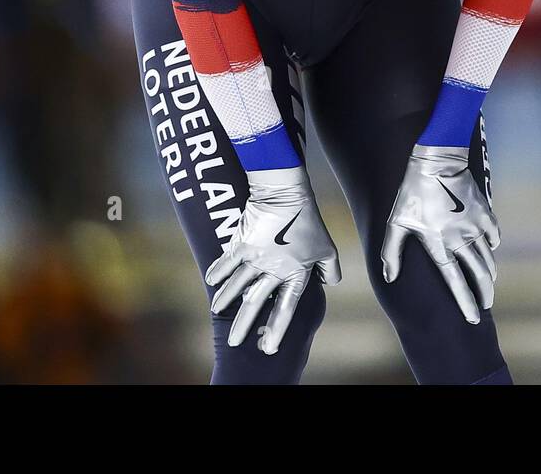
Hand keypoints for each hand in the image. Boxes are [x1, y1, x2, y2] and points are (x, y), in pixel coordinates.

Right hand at [205, 165, 340, 354]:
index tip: (268, 348)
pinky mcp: (240, 243)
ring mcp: (253, 257)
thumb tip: (331, 284)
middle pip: (255, 303)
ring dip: (225, 300)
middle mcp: (272, 270)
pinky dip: (217, 272)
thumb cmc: (308, 220)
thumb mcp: (327, 247)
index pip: (285, 308)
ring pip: (236, 286)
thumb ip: (330, 270)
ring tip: (216, 312)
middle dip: (244, 325)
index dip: (277, 329)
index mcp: (294, 273)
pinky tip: (210, 281)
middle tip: (235, 342)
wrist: (284, 192)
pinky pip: (225, 262)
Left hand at [381, 144, 499, 323]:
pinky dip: (493, 246)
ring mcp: (475, 225)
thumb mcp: (396, 222)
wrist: (437, 160)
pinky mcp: (484, 212)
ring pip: (487, 258)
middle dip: (484, 294)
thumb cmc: (412, 192)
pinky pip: (493, 235)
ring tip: (488, 284)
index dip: (465, 302)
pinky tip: (490, 250)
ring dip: (489, 274)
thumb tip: (390, 278)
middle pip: (478, 274)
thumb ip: (392, 252)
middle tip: (485, 305)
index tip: (473, 318)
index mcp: (438, 244)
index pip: (455, 281)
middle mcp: (460, 239)